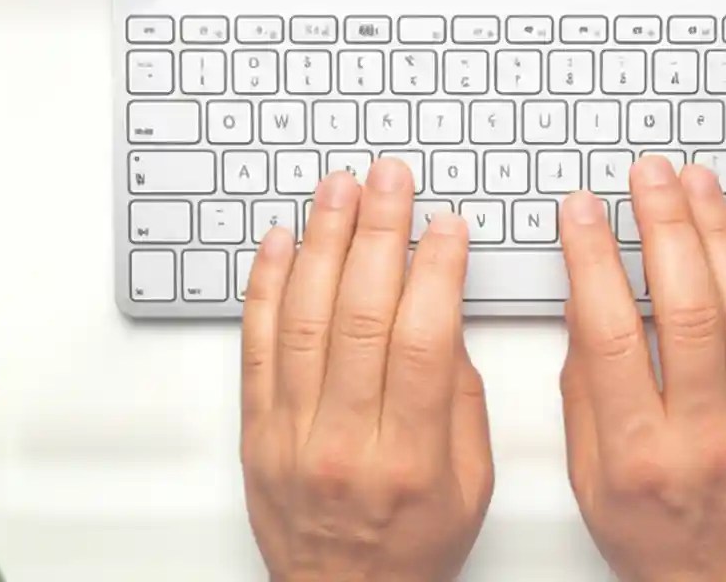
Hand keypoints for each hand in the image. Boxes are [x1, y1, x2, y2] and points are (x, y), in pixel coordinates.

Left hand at [240, 161, 493, 581]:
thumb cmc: (411, 545)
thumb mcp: (471, 486)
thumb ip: (460, 400)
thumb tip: (442, 315)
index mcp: (409, 457)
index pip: (422, 341)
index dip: (435, 271)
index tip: (445, 225)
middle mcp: (344, 441)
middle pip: (359, 314)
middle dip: (378, 233)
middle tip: (388, 180)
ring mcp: (290, 433)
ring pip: (302, 318)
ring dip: (321, 242)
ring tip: (338, 190)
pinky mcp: (254, 429)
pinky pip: (255, 345)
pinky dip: (264, 287)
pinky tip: (280, 243)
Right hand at [559, 157, 725, 581]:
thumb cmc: (651, 533)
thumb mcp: (588, 474)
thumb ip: (584, 388)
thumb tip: (586, 302)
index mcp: (638, 448)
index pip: (611, 334)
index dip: (593, 259)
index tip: (581, 210)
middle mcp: (703, 429)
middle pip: (688, 306)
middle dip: (664, 225)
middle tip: (647, 175)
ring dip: (719, 234)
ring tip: (696, 183)